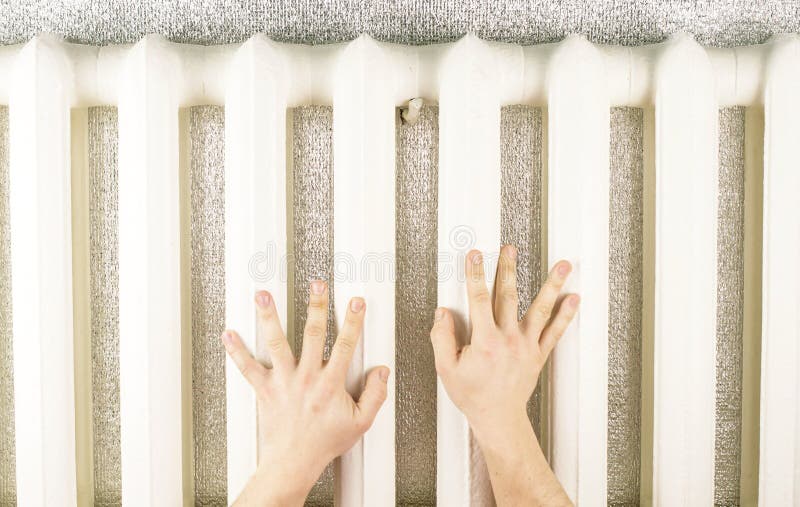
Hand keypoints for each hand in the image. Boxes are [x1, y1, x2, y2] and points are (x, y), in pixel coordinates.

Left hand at [222, 281, 389, 506]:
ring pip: (277, 342)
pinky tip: (228, 334)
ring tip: (264, 295)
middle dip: (317, 305)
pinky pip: (248, 367)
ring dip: (270, 317)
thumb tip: (382, 372)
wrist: (293, 462)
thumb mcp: (360, 422)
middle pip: (313, 333)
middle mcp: (307, 377)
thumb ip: (375, 395)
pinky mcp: (265, 389)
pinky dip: (237, 351)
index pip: (346, 344)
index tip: (356, 302)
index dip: (353, 321)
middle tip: (318, 284)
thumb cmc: (324, 443)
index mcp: (331, 383)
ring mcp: (284, 381)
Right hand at [430, 245, 578, 505]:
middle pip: (509, 296)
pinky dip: (565, 315)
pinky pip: (555, 332)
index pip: (478, 299)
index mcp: (484, 341)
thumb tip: (442, 312)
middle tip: (510, 248)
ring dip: (551, 284)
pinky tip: (573, 298)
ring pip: (540, 309)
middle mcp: (508, 340)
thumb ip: (442, 338)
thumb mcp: (446, 369)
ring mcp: (526, 346)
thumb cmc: (471, 395)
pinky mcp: (538, 354)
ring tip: (563, 265)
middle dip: (508, 269)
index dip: (475, 275)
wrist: (498, 418)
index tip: (474, 255)